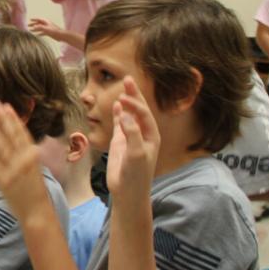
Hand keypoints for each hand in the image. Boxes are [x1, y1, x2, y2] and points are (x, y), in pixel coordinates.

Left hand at [0, 100, 49, 221]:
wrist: (37, 213)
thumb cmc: (35, 189)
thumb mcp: (34, 167)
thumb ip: (25, 153)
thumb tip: (15, 137)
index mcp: (33, 156)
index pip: (22, 133)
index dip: (13, 118)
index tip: (6, 105)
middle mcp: (24, 161)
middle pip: (11, 136)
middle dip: (2, 119)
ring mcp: (14, 171)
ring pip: (1, 148)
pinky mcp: (4, 182)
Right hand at [28, 17, 63, 41]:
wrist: (61, 35)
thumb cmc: (54, 31)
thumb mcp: (46, 28)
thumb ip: (39, 27)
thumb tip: (33, 27)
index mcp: (45, 22)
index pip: (38, 19)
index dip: (34, 19)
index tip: (29, 19)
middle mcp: (46, 24)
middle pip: (38, 23)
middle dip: (33, 24)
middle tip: (28, 26)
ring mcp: (47, 28)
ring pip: (40, 28)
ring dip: (35, 29)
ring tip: (30, 30)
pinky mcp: (49, 32)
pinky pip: (42, 32)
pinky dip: (39, 33)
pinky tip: (36, 35)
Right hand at [106, 76, 158, 204]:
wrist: (128, 191)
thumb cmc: (136, 174)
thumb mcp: (136, 152)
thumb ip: (131, 132)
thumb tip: (124, 112)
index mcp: (151, 136)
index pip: (144, 114)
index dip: (135, 104)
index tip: (123, 97)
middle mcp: (143, 134)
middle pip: (139, 110)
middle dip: (134, 95)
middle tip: (128, 78)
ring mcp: (131, 137)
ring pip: (129, 115)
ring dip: (126, 102)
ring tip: (122, 87)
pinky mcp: (120, 142)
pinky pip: (120, 124)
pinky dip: (118, 114)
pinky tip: (117, 105)